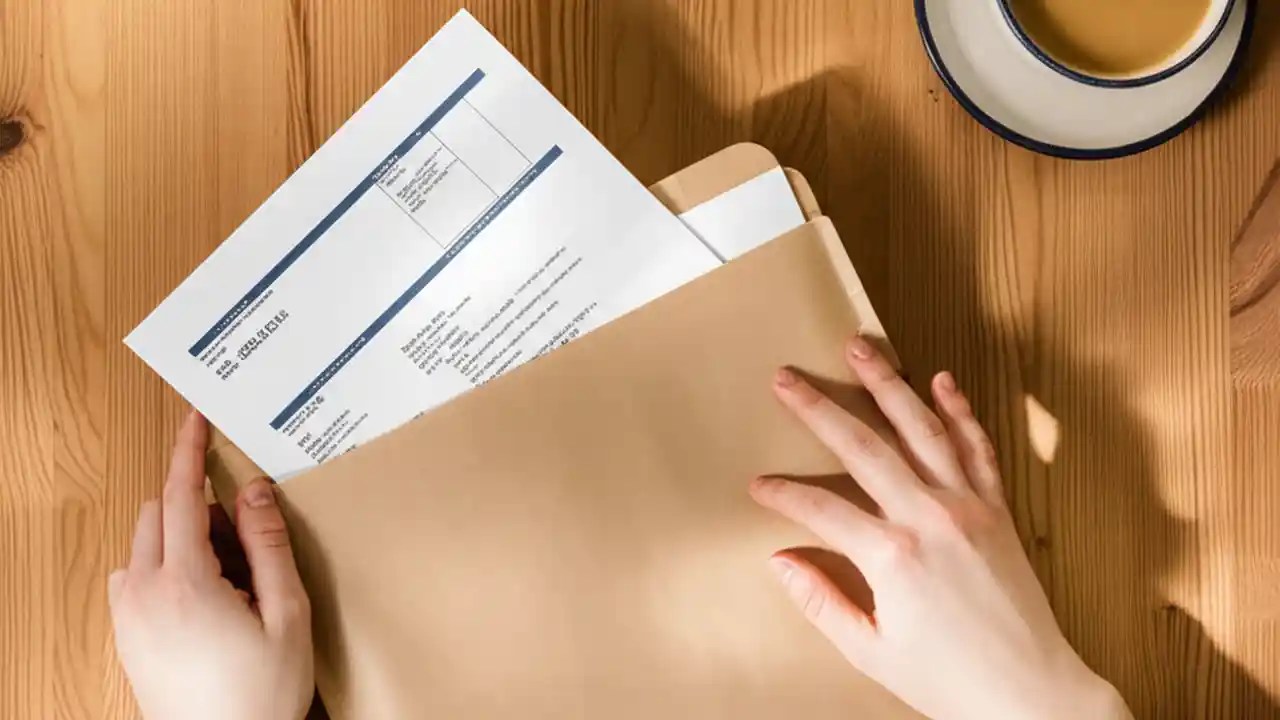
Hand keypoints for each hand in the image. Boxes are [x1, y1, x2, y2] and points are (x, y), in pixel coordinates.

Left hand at [109, 410, 313, 719]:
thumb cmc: (259, 694)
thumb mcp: (286, 614)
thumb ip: (269, 545)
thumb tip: (255, 491)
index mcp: (185, 581)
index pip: (181, 494)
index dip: (189, 451)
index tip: (195, 419)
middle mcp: (143, 592)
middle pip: (158, 513)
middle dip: (197, 504)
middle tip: (246, 535)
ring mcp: (127, 616)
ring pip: (145, 544)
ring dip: (181, 538)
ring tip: (231, 578)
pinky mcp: (126, 636)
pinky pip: (135, 577)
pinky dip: (164, 568)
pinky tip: (205, 600)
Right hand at [752, 337, 1130, 719]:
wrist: (1031, 694)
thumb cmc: (951, 681)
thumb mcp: (870, 651)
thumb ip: (821, 601)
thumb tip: (781, 562)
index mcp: (893, 556)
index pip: (821, 508)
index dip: (784, 494)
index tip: (759, 486)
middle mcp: (930, 518)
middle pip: (863, 446)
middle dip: (819, 408)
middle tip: (788, 378)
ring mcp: (968, 508)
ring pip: (921, 429)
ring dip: (887, 385)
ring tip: (859, 348)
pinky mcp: (997, 511)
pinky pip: (976, 448)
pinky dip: (959, 411)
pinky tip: (940, 381)